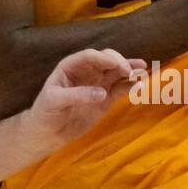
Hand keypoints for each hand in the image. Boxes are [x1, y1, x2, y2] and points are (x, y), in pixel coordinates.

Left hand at [28, 48, 145, 143]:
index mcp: (71, 66)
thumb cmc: (46, 111)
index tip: (117, 64)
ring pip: (117, 72)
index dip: (103, 58)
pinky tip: (139, 87)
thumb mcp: (55, 101)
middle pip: (106, 60)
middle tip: (129, 71)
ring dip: (130, 70)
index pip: (89, 57)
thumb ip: (77, 95)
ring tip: (142, 71)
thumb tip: (102, 93)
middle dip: (119, 62)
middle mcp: (87, 71)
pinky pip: (120, 89)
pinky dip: (130, 86)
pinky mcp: (106, 98)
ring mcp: (98, 84)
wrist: (48, 132)